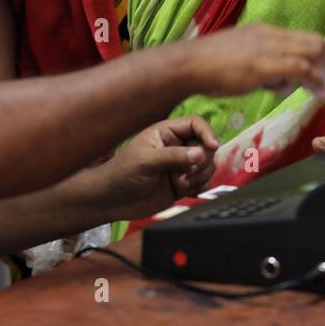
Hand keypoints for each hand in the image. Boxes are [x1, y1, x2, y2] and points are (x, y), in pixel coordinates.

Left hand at [100, 116, 219, 222]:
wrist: (112, 201)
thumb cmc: (122, 174)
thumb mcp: (146, 161)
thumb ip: (174, 157)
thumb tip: (201, 153)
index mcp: (166, 132)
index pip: (195, 124)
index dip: (206, 133)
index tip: (212, 146)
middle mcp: (176, 146)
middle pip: (205, 146)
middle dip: (202, 160)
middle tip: (187, 173)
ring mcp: (180, 165)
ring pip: (207, 165)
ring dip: (200, 176)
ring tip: (181, 184)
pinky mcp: (183, 183)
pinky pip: (203, 182)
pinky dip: (200, 187)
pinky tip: (186, 192)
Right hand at [184, 23, 324, 100]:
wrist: (187, 65)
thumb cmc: (207, 65)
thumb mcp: (239, 53)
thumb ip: (258, 59)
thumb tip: (274, 76)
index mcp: (264, 31)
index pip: (303, 37)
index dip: (317, 56)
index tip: (318, 74)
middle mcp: (270, 35)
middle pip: (315, 42)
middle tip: (324, 84)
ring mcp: (267, 48)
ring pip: (312, 53)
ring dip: (321, 75)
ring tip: (317, 93)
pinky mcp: (264, 65)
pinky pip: (301, 69)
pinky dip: (315, 82)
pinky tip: (316, 95)